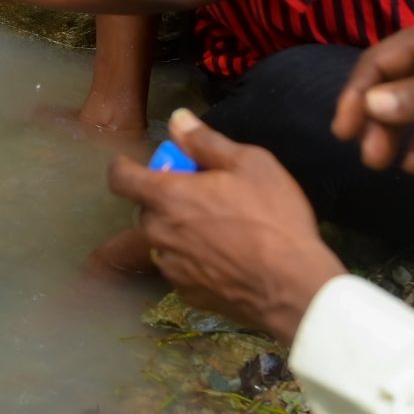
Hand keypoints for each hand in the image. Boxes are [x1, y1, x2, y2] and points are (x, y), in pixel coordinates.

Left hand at [107, 108, 346, 342]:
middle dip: (164, 199)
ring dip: (178, 230)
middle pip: (145, 209)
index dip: (123, 167)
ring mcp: (171, 267)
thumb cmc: (272, 218)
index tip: (132, 164)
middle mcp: (159, 233)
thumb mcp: (249, 164)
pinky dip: (192, 259)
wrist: (292, 285)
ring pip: (162, 240)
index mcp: (168, 197)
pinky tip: (224, 258)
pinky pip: (180, 268)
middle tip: (199, 195)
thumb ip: (206, 141)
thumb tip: (177, 120)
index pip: (121, 178)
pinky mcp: (187, 294)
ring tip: (217, 229)